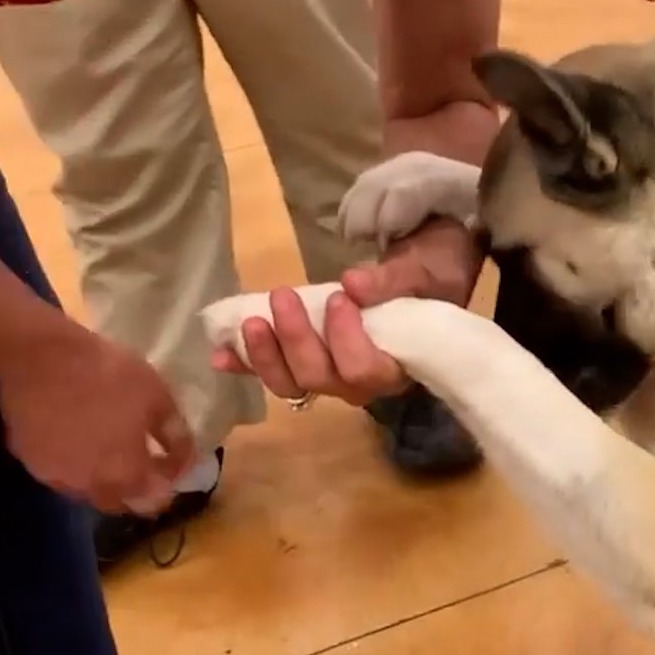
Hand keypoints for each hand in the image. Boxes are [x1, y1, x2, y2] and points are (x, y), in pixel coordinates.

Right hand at [0, 323, 193, 513]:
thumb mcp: (159, 398)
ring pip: (85, 491)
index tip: (172, 465)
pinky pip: (58, 473)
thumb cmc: (109, 375)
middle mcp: (87, 487)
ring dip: (103, 481)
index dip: (167, 485)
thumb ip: (176, 436)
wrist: (41, 358)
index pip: (153, 500)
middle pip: (117, 503)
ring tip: (111, 454)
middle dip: (135, 491)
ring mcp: (53, 476)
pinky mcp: (27, 460)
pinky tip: (77, 443)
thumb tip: (186, 461)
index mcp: (124, 475)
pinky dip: (73, 466)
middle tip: (144, 465)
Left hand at [213, 218, 480, 405]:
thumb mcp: (424, 271)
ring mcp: (333, 374)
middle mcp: (363, 381)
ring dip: (266, 356)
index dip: (345, 341)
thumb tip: (353, 282)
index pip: (365, 371)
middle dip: (296, 341)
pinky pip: (274, 372)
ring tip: (252, 322)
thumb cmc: (433, 275)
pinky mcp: (309, 362)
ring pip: (293, 383)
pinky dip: (246, 365)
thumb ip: (393, 281)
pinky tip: (220, 355)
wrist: (426, 273)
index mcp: (398, 365)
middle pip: (321, 379)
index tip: (339, 297)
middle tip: (284, 295)